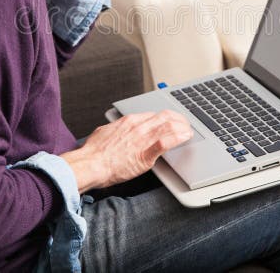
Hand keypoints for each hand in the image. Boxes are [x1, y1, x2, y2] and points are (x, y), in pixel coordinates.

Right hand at [61, 110, 192, 192]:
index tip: (173, 121)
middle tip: (186, 125)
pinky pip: (167, 142)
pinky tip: (186, 138)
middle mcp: (138, 126)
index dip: (168, 118)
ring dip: (183, 128)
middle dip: (179, 120)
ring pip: (170, 126)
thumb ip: (117, 130)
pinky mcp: (145, 154)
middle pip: (166, 116)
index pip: (155, 114)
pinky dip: (179, 138)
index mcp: (129, 121)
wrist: (90, 164)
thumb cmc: (94, 152)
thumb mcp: (106, 132)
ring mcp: (142, 139)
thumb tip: (119, 130)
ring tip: (189, 132)